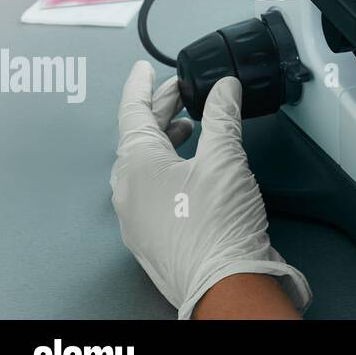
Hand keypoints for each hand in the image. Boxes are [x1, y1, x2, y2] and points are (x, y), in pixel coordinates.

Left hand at [110, 61, 310, 318]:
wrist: (226, 283)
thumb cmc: (217, 228)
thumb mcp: (225, 158)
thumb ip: (223, 116)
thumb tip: (224, 89)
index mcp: (136, 168)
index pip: (132, 113)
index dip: (140, 87)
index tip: (142, 71)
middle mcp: (129, 193)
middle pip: (139, 138)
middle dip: (161, 110)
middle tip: (181, 92)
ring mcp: (138, 218)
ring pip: (145, 165)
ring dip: (168, 139)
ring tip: (192, 127)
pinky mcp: (155, 235)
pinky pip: (153, 190)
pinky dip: (170, 167)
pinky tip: (195, 168)